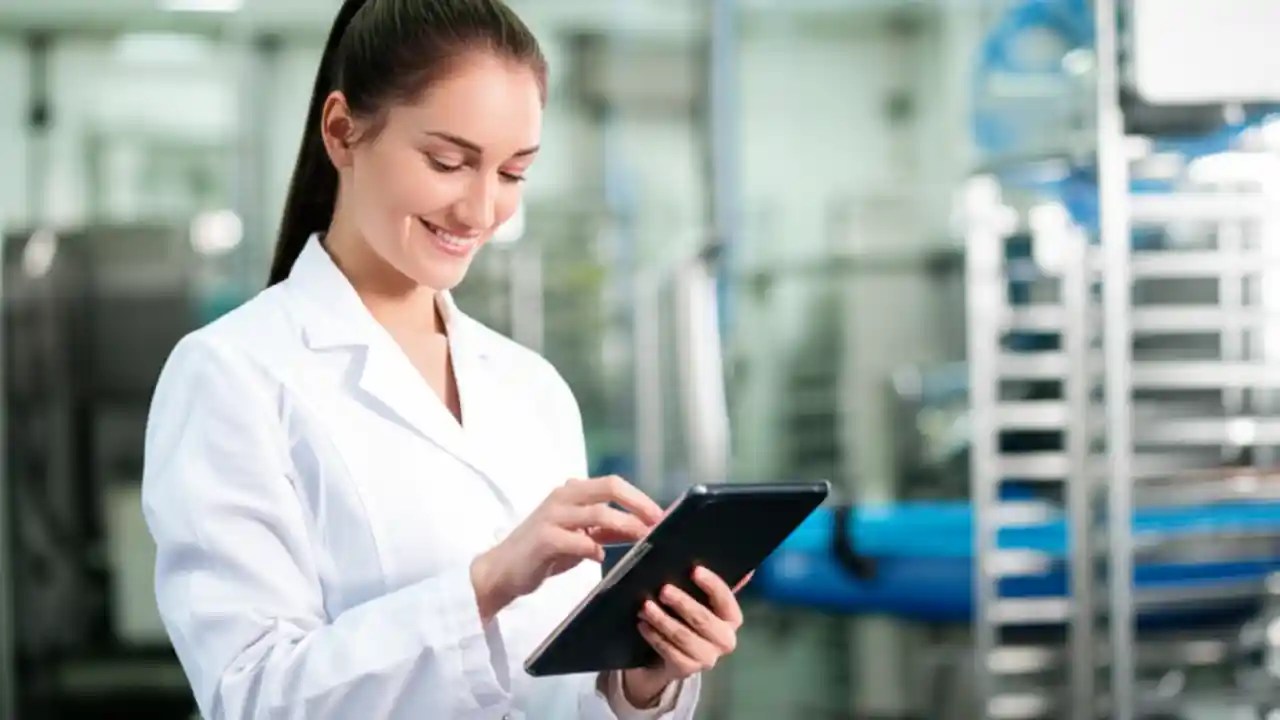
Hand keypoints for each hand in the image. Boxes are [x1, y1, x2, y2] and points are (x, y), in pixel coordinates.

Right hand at [471, 475, 663, 620]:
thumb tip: (642, 527)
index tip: (661, 515)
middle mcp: (563, 497)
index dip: (640, 497)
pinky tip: (600, 557)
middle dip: (639, 504)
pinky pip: (577, 540)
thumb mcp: (580, 537)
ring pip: (598, 513)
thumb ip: (607, 530)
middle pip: (609, 488)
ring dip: (626, 526)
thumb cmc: (543, 553)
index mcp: (572, 492)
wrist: (502, 571)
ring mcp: (552, 516)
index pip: (613, 484)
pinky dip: (593, 548)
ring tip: (642, 540)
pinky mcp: (544, 539)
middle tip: (658, 523)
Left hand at [620, 566, 751, 707]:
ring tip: (646, 606)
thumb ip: (709, 585)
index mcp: (732, 619)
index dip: (711, 584)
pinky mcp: (687, 669)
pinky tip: (642, 624)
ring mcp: (707, 658)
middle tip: (663, 590)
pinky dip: (654, 636)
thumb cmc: (689, 618)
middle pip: (703, 620)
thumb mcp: (700, 601)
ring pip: (682, 636)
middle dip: (682, 603)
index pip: (725, 599)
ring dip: (662, 620)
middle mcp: (725, 640)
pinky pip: (669, 651)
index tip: (694, 570)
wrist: (674, 655)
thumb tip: (726, 562)